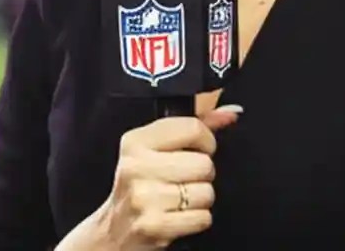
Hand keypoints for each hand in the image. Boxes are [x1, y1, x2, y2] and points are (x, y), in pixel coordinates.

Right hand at [91, 104, 242, 249]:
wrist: (115, 231)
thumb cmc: (140, 186)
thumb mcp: (155, 150)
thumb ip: (193, 128)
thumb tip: (230, 114)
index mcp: (136, 141)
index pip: (192, 128)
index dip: (206, 141)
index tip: (199, 149)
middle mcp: (136, 166)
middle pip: (204, 163)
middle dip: (202, 175)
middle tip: (184, 179)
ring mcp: (144, 197)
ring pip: (206, 192)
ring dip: (200, 199)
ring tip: (180, 199)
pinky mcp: (154, 225)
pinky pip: (202, 218)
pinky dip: (198, 219)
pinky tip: (179, 216)